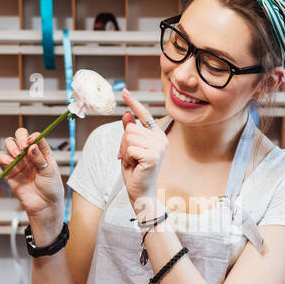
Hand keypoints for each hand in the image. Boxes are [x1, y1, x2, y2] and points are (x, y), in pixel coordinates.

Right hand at [0, 126, 63, 232]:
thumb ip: (40, 158)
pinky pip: (1, 160)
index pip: (35, 137)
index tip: (31, 143)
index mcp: (42, 152)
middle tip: (23, 147)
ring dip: (11, 146)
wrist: (44, 206)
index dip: (32, 137)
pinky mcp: (9, 171)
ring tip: (17, 155)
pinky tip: (9, 162)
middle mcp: (29, 154)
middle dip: (20, 137)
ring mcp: (18, 162)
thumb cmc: (51, 188)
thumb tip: (31, 145)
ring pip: (9, 145)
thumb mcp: (50, 171)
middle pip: (19, 136)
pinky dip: (3, 158)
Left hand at [117, 90, 167, 215]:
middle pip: (130, 128)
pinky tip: (135, 166)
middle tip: (130, 158)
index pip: (144, 115)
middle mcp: (160, 138)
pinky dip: (127, 158)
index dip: (133, 103)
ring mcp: (158, 147)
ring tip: (133, 162)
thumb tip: (126, 114)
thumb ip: (129, 132)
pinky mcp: (153, 155)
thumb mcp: (129, 148)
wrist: (141, 192)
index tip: (124, 91)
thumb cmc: (136, 171)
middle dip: (124, 143)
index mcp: (156, 135)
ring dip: (125, 151)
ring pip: (129, 137)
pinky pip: (130, 148)